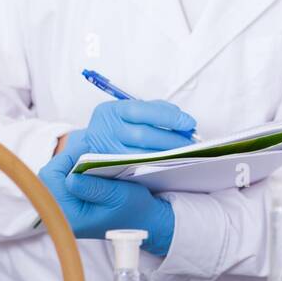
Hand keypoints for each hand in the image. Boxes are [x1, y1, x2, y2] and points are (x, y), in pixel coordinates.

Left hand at [38, 152, 173, 255]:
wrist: (145, 222)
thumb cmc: (135, 210)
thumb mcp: (120, 196)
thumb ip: (96, 188)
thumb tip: (70, 179)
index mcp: (71, 217)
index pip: (50, 179)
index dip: (65, 159)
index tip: (86, 149)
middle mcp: (63, 215)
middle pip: (50, 176)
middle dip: (68, 160)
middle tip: (89, 152)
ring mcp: (66, 209)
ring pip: (56, 176)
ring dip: (72, 164)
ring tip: (92, 159)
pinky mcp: (72, 203)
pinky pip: (64, 180)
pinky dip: (76, 170)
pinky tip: (91, 168)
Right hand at [60, 99, 196, 161]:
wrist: (91, 146)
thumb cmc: (119, 126)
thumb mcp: (131, 112)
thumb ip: (155, 110)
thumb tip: (182, 119)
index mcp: (111, 111)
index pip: (141, 110)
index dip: (168, 117)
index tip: (188, 123)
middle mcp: (105, 131)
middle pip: (143, 135)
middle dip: (171, 139)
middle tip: (190, 142)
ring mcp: (105, 152)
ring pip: (140, 155)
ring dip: (166, 155)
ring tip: (185, 154)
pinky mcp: (109, 170)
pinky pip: (136, 168)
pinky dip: (155, 165)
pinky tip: (170, 163)